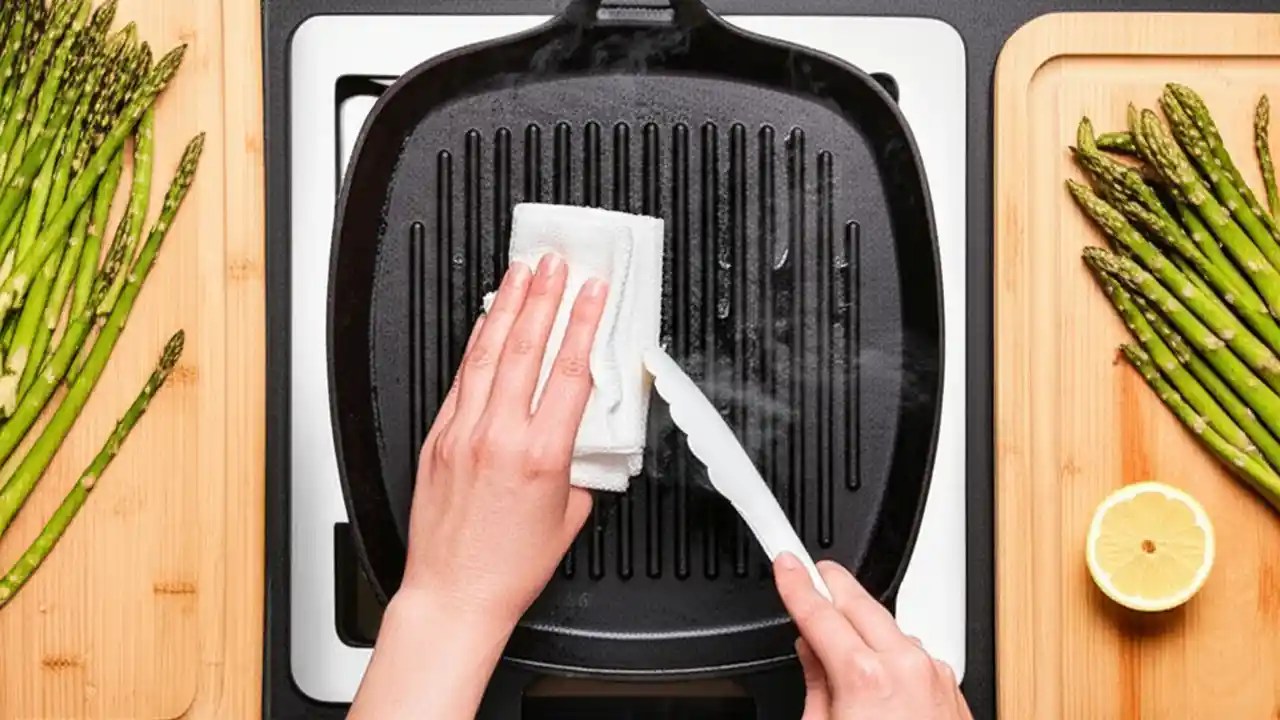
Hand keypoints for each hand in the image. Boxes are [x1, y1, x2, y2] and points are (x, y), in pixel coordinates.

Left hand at [349, 255, 606, 719]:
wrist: (454, 594)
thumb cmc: (511, 566)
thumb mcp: (571, 515)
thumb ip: (583, 466)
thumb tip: (589, 433)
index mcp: (541, 456)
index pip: (569, 371)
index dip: (584, 323)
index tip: (594, 291)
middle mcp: (498, 436)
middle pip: (524, 348)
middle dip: (543, 297)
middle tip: (554, 262)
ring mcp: (462, 433)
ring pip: (486, 353)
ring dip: (506, 307)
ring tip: (520, 273)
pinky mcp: (437, 438)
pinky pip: (460, 378)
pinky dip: (475, 343)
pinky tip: (486, 320)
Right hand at [773, 554, 972, 719]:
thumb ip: (816, 682)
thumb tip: (811, 650)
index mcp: (865, 675)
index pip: (819, 612)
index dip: (796, 582)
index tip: (786, 561)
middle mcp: (907, 664)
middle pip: (860, 602)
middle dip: (833, 584)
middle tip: (811, 572)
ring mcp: (935, 673)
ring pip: (890, 626)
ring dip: (864, 621)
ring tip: (839, 633)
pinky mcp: (951, 687)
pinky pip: (915, 652)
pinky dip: (892, 649)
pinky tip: (876, 666)